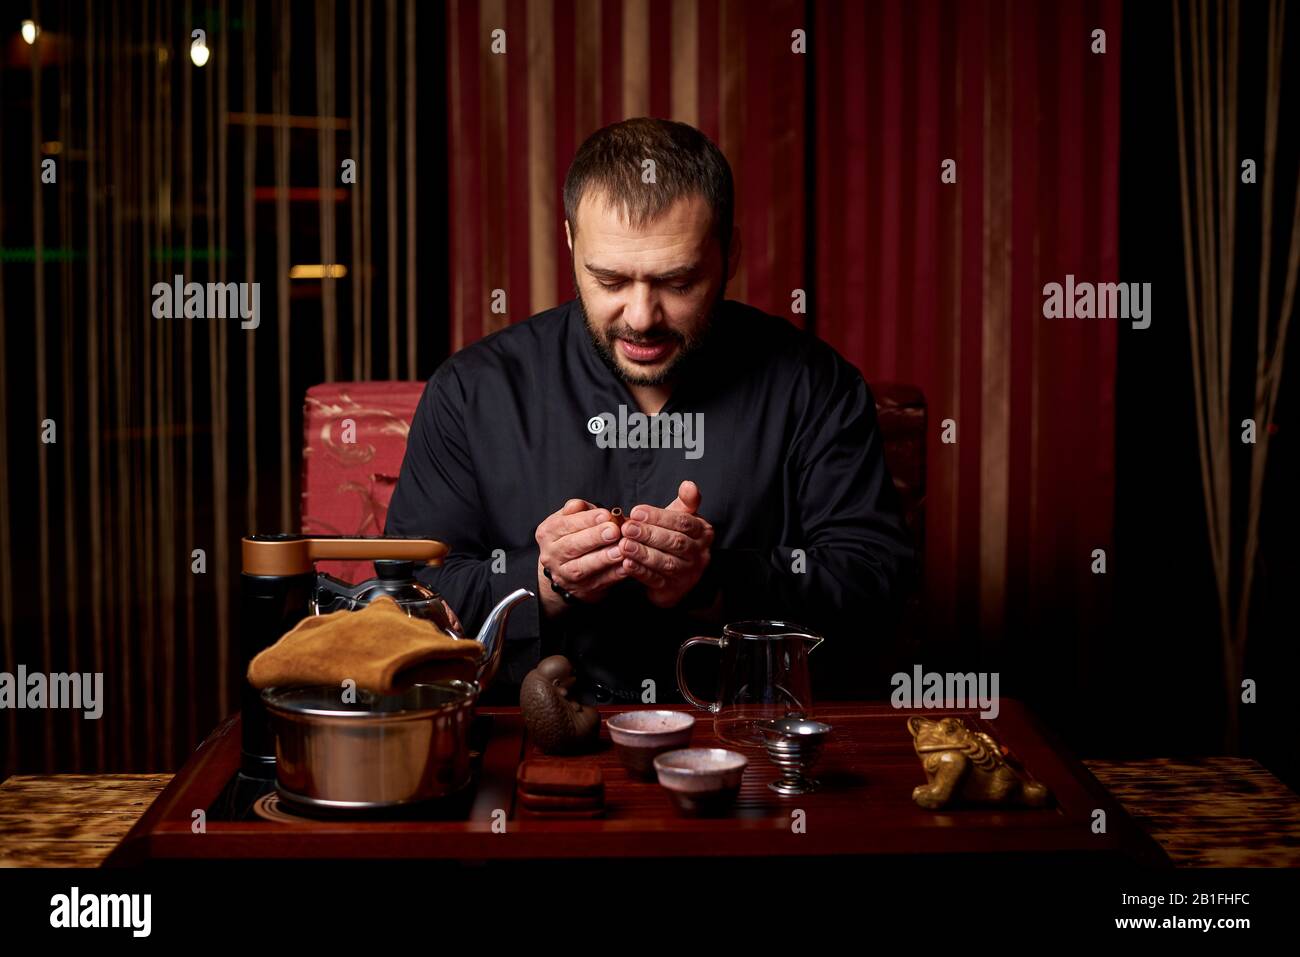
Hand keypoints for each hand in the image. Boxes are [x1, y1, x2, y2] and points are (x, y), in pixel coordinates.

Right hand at [535, 499, 627, 615]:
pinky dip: (613, 575)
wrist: (564, 569)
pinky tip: (626, 566)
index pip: (565, 524)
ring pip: (582, 568)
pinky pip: (598, 583)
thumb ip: (577, 510)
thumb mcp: (569, 518)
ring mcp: (564, 575)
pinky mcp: (581, 590)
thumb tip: (580, 505)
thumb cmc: (573, 536)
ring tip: (620, 549)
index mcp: (548, 533)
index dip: (586, 519)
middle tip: (614, 531)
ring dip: (603, 559)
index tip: (606, 515)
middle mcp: (551, 555)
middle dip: (594, 538)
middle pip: (572, 546)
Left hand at [618, 481, 713, 607]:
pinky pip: (656, 580)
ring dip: (643, 553)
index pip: (683, 522)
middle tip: (627, 527)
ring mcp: (688, 574)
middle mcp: (699, 554)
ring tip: (624, 545)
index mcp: (703, 532)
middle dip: (649, 534)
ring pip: (666, 562)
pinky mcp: (673, 590)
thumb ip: (685, 501)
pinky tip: (626, 563)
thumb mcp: (680, 518)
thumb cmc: (674, 538)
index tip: (637, 511)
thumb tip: (689, 484)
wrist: (677, 573)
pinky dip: (640, 572)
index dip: (659, 516)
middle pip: (675, 542)